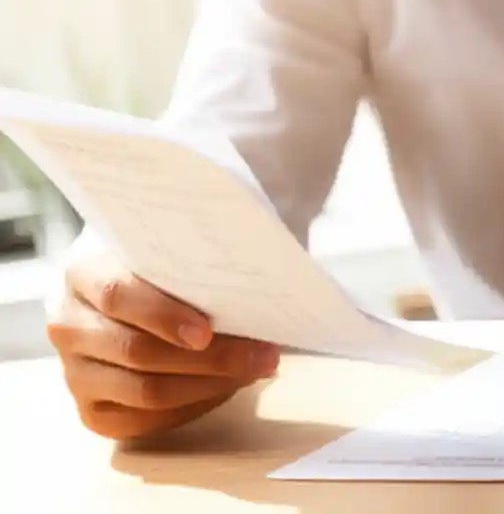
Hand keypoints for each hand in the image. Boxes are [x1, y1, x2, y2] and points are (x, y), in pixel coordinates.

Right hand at [46, 253, 279, 439]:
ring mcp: (75, 372)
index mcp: (83, 273)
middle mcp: (69, 324)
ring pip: (146, 391)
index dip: (162, 315)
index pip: (117, 295)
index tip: (206, 331)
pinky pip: (145, 418)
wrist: (131, 297)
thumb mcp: (172, 255)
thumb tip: (257, 295)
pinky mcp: (91, 410)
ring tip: (256, 370)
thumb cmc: (163, 270)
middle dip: (211, 358)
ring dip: (211, 385)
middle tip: (264, 355)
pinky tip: (227, 388)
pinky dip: (194, 406)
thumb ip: (197, 265)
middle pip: (138, 351)